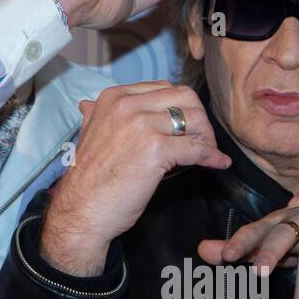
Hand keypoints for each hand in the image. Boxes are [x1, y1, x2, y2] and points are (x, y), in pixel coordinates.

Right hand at [42, 83, 231, 275]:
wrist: (82, 210)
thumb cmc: (89, 179)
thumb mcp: (88, 136)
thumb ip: (96, 116)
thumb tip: (88, 104)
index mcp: (112, 98)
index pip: (163, 88)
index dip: (181, 107)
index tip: (187, 125)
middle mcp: (126, 105)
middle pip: (184, 97)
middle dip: (199, 117)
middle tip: (202, 139)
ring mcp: (140, 125)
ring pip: (194, 119)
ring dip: (207, 137)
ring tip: (208, 153)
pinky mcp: (155, 149)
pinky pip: (196, 147)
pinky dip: (211, 156)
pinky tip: (216, 163)